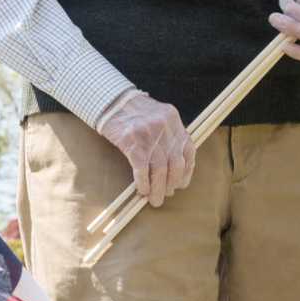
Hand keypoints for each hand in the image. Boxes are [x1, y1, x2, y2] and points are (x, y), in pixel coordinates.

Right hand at [97, 90, 194, 206]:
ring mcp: (149, 135)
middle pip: (175, 163)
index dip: (187, 171)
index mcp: (174, 120)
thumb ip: (169, 135)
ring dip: (158, 188)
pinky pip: (142, 169)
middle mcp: (165, 128)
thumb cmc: (134, 112)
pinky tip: (142, 190)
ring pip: (160, 169)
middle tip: (166, 194)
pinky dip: (144, 183)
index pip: (188, 150)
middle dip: (172, 184)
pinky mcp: (132, 143)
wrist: (111, 101)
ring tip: (154, 199)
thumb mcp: (158, 116)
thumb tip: (173, 165)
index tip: (181, 183)